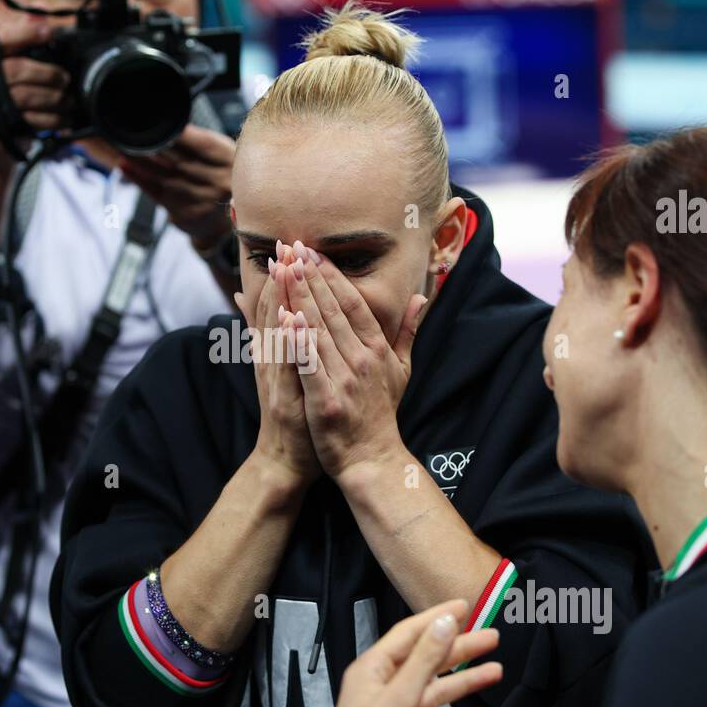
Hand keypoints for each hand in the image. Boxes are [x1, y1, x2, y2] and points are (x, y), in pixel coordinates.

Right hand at [0, 12, 71, 165]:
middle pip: (16, 70)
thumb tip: (41, 6)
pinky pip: (29, 121)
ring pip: (25, 96)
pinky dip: (52, 120)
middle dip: (48, 75)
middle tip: (65, 80)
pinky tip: (63, 119)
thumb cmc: (8, 97)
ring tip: (67, 102)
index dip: (26, 31)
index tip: (49, 31)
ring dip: (53, 99)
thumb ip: (25, 34)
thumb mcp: (13, 63)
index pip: (4, 37)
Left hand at [119, 125, 233, 246]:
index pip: (203, 144)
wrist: (222, 222)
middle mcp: (220, 182)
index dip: (179, 135)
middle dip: (154, 146)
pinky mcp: (187, 215)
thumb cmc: (217, 176)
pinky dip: (139, 179)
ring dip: (141, 163)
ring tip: (122, 148)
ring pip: (165, 177)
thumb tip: (165, 123)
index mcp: (230, 160)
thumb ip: (197, 141)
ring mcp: (203, 201)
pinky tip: (125, 168)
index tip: (155, 123)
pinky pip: (158, 194)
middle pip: (180, 161)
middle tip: (131, 134)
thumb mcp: (220, 153)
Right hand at [236, 250, 320, 492]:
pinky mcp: (284, 400)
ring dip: (278, 302)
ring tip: (283, 270)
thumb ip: (271, 337)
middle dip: (278, 279)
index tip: (287, 245)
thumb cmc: (292, 415)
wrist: (285, 461)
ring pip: (275, 335)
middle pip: (272, 315)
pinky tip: (292, 321)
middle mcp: (271, 363)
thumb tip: (251, 304)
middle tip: (283, 244)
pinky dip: (287, 343)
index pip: (276, 308)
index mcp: (274, 354)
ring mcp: (276, 381)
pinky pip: (286, 367)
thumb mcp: (281, 372)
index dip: (281, 277)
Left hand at [275, 242, 426, 482]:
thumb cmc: (381, 414)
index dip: (332, 276)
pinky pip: (310, 364)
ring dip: (301, 296)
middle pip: (333, 309)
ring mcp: (344, 378)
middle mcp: (362, 358)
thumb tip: (421, 297)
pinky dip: (298, 340)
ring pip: (319, 329)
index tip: (313, 251)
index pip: (353, 303)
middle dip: (312, 276)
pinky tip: (285, 317)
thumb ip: (407, 331)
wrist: (372, 460)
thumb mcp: (402, 370)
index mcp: (377, 349)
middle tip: (293, 246)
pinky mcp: (327, 399)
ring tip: (285, 268)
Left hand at [317, 600, 501, 706]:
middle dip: (460, 649)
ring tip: (494, 672)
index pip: (409, 633)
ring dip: (464, 682)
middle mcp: (384, 688)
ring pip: (435, 692)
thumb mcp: (399, 694)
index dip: (437, 618)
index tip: (462, 607)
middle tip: (489, 638)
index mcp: (373, 669)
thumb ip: (425, 658)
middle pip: (427, 661)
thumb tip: (443, 623)